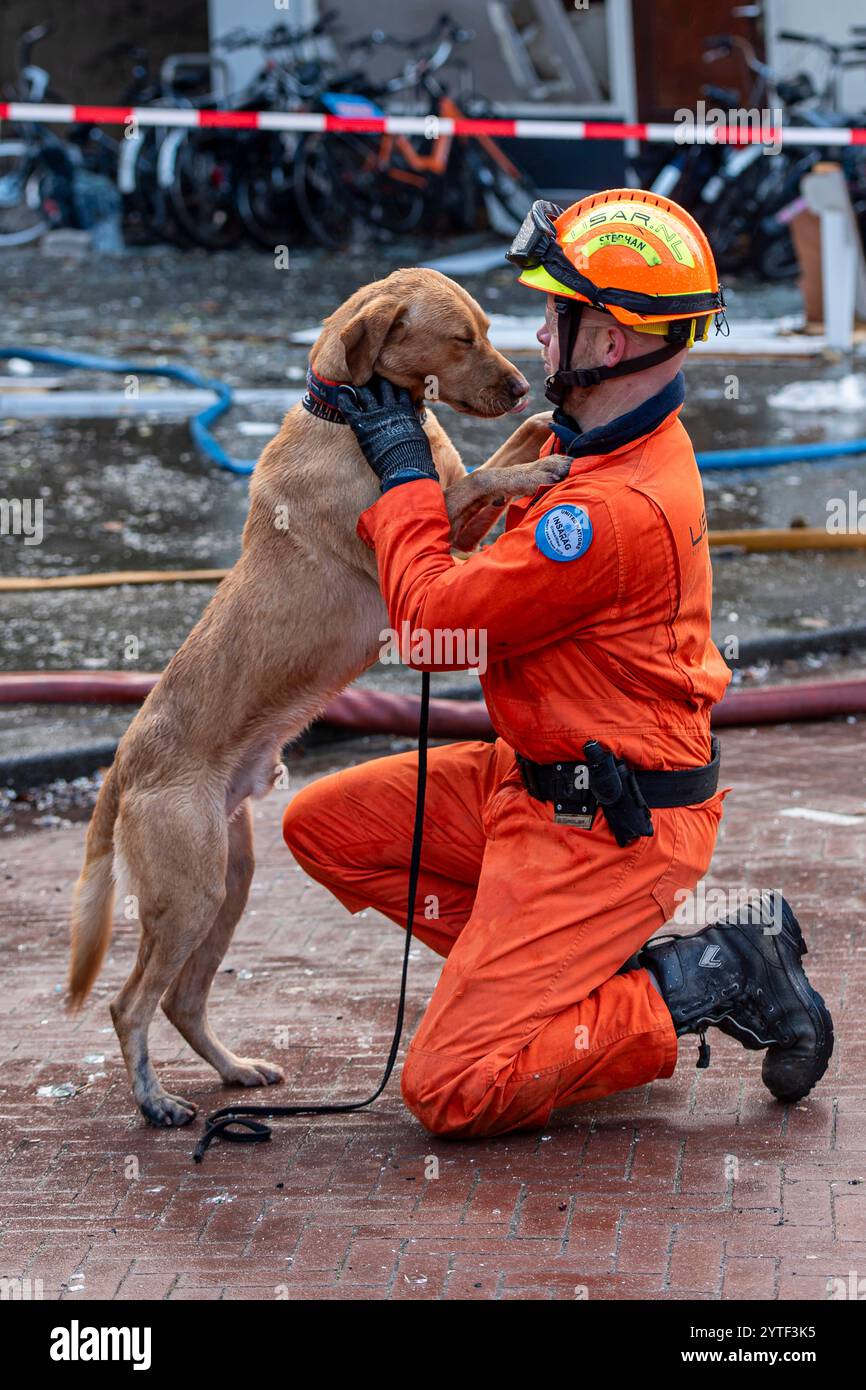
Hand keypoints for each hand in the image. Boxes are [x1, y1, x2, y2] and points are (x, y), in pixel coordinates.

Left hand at [337, 376, 437, 491]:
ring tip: (356, 383)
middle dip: (378, 380)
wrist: (407, 469)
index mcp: (406, 410)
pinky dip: (345, 399)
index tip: (390, 381)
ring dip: (361, 387)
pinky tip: (341, 393)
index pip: (400, 389)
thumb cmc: (416, 457)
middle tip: (371, 377)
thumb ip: (413, 422)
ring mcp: (376, 415)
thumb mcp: (419, 435)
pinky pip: (350, 407)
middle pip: (383, 385)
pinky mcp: (363, 426)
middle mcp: (391, 408)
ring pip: (366, 391)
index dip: (395, 383)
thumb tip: (414, 418)